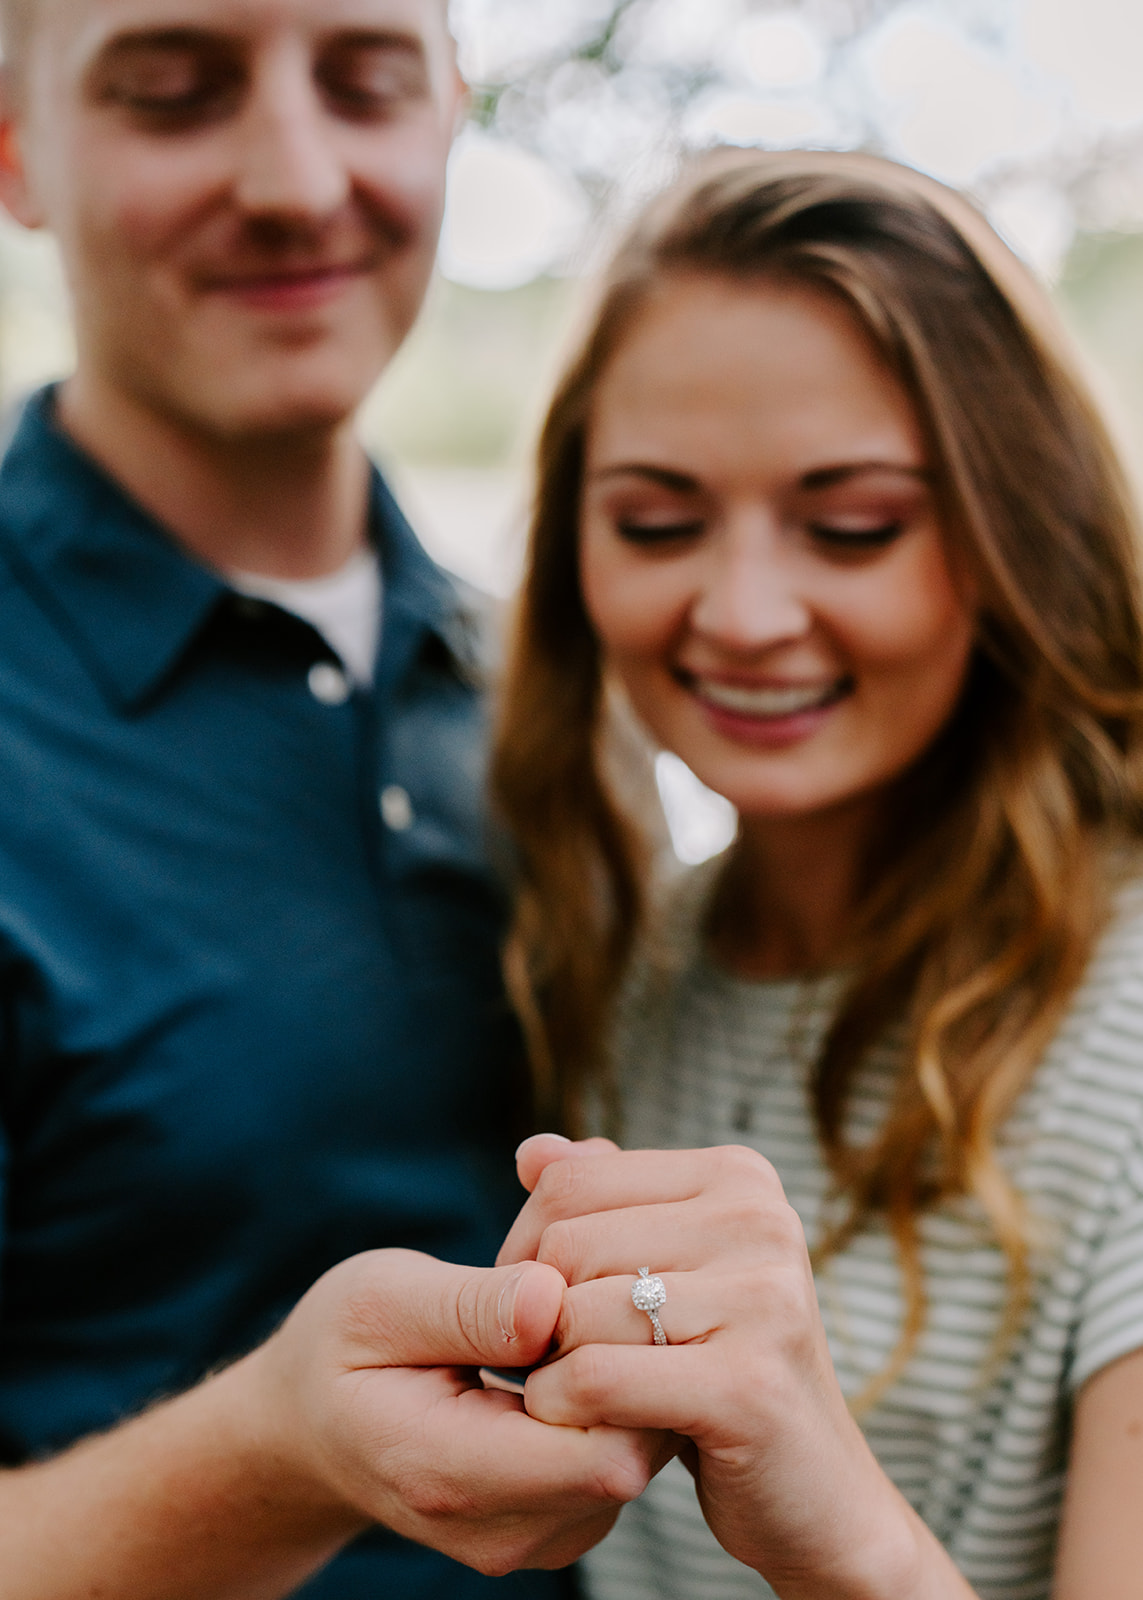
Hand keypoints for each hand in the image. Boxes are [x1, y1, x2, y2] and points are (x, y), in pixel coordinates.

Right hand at [241, 1245, 672, 1575]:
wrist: (310, 1422)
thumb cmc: (341, 1349)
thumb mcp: (380, 1300)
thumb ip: (470, 1306)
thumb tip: (554, 1298)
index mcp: (449, 1474)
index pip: (601, 1453)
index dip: (622, 1367)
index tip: (591, 1289)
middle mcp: (502, 1531)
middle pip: (636, 1457)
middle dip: (634, 1365)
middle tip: (594, 1285)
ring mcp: (537, 1538)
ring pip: (641, 1458)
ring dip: (627, 1380)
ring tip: (574, 1314)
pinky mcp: (561, 1523)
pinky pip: (624, 1461)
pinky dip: (615, 1401)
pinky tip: (573, 1351)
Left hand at [499, 1138, 924, 1597]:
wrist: (817, 1494)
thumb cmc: (719, 1370)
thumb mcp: (665, 1271)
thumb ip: (601, 1202)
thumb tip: (531, 1152)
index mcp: (739, 1176)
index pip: (570, 1181)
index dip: (526, 1250)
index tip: (538, 1307)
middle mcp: (760, 1219)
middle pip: (566, 1242)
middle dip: (535, 1312)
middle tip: (556, 1361)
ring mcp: (763, 1299)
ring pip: (574, 1309)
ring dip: (548, 1367)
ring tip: (577, 1394)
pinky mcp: (748, 1385)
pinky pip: (595, 1377)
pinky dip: (562, 1408)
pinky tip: (581, 1425)